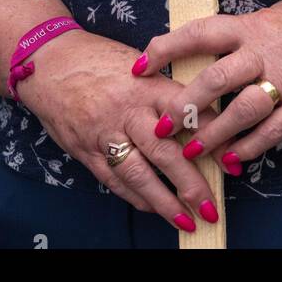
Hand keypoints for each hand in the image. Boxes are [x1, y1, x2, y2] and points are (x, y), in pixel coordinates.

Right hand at [18, 28, 220, 232]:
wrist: (50, 62)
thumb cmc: (100, 60)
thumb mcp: (139, 64)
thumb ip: (166, 90)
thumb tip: (203, 119)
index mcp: (147, 85)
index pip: (187, 115)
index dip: (213, 141)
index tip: (231, 163)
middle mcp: (127, 110)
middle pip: (165, 152)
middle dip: (190, 184)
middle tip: (210, 206)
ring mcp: (104, 132)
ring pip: (139, 173)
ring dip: (164, 202)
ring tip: (186, 221)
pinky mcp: (86, 149)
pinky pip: (114, 180)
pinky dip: (136, 197)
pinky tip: (153, 208)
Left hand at [132, 0, 281, 174]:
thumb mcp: (278, 15)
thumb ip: (247, 32)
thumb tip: (214, 43)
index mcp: (254, 25)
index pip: (200, 32)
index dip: (167, 47)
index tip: (141, 62)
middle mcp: (265, 50)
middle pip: (215, 78)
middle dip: (184, 105)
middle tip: (161, 124)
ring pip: (242, 109)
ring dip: (215, 134)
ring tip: (193, 152)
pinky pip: (274, 130)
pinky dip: (252, 147)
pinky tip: (235, 160)